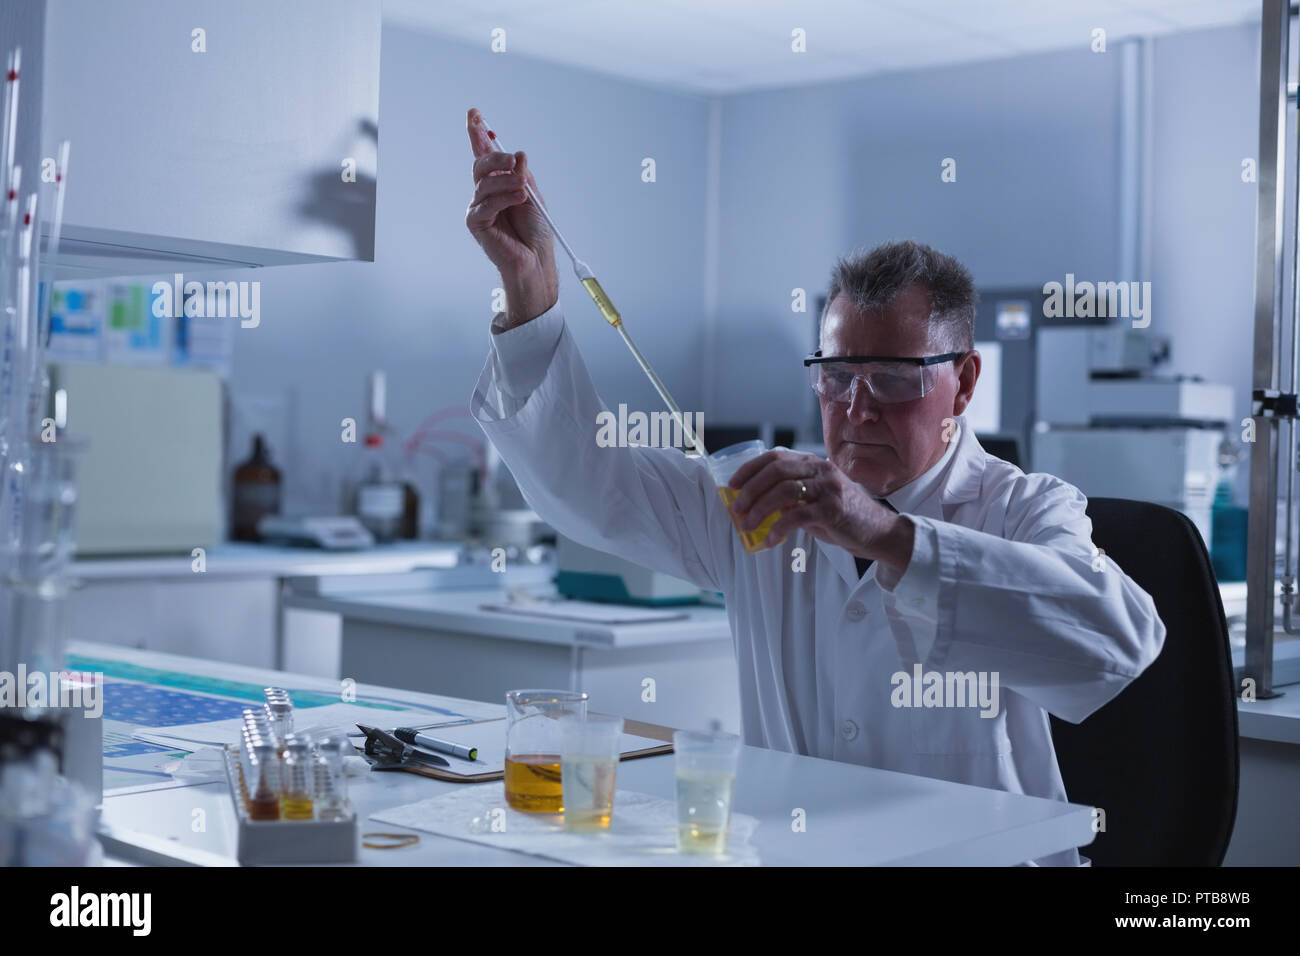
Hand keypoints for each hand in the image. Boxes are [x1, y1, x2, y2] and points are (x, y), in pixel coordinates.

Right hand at [464, 107, 558, 326]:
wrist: (536, 257)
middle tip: (515, 160)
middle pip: (480, 165)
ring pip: (485, 183)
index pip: (483, 154)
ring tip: (523, 189)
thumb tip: (518, 155)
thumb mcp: (533, 194)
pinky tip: (518, 199)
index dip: (478, 134)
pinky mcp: (475, 223)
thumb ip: (523, 175)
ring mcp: (478, 207)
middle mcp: (485, 192)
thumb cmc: (534, 229)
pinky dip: (503, 199)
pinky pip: (485, 204)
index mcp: (498, 182)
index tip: (475, 115)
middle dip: (496, 157)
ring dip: (507, 182)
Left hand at [727, 450, 914, 571]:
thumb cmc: (843, 516)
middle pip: (776, 471)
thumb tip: (756, 503)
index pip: (776, 457)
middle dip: (750, 490)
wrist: (879, 531)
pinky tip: (770, 541)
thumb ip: (791, 497)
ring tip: (748, 526)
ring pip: (783, 491)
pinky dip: (778, 529)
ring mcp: (829, 489)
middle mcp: (821, 470)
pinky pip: (797, 517)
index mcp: (814, 463)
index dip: (751, 469)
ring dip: (760, 509)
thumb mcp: (815, 500)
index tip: (733, 484)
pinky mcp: (833, 510)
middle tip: (737, 509)